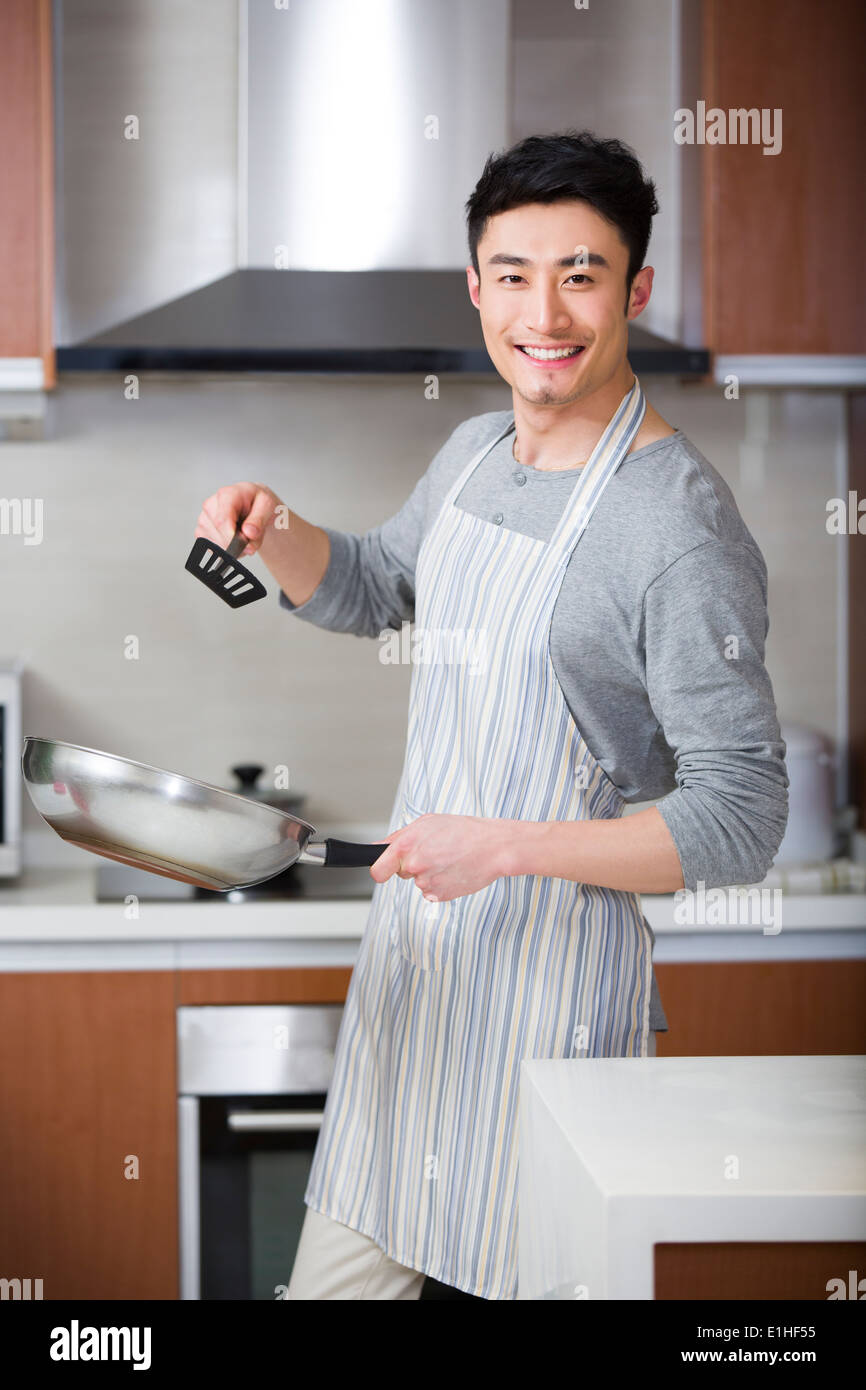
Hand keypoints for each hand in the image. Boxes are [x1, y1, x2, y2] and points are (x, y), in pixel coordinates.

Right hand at [194, 482, 284, 557]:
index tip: (243, 544)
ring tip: (243, 535)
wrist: (252, 504)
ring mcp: (203, 519)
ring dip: (233, 547)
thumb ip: (259, 520)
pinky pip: (213, 549)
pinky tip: (234, 539)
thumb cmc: (257, 502)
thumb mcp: (267, 505)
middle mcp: (210, 505)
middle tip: (252, 537)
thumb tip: (248, 533)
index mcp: (226, 495)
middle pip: (220, 535)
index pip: (222, 521)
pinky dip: (226, 549)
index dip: (232, 537)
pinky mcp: (201, 531)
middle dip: (238, 543)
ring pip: (216, 544)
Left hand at [369, 814, 511, 901]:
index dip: (381, 870)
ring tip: (449, 859)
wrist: (494, 847)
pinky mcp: (440, 896)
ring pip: (419, 882)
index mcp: (407, 845)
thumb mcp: (428, 822)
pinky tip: (453, 870)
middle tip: (435, 852)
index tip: (385, 869)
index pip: (378, 870)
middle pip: (402, 873)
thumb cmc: (464, 831)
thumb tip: (380, 848)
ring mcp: (427, 883)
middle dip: (413, 865)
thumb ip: (400, 836)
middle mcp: (414, 865)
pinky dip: (441, 884)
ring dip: (430, 874)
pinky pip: (432, 892)